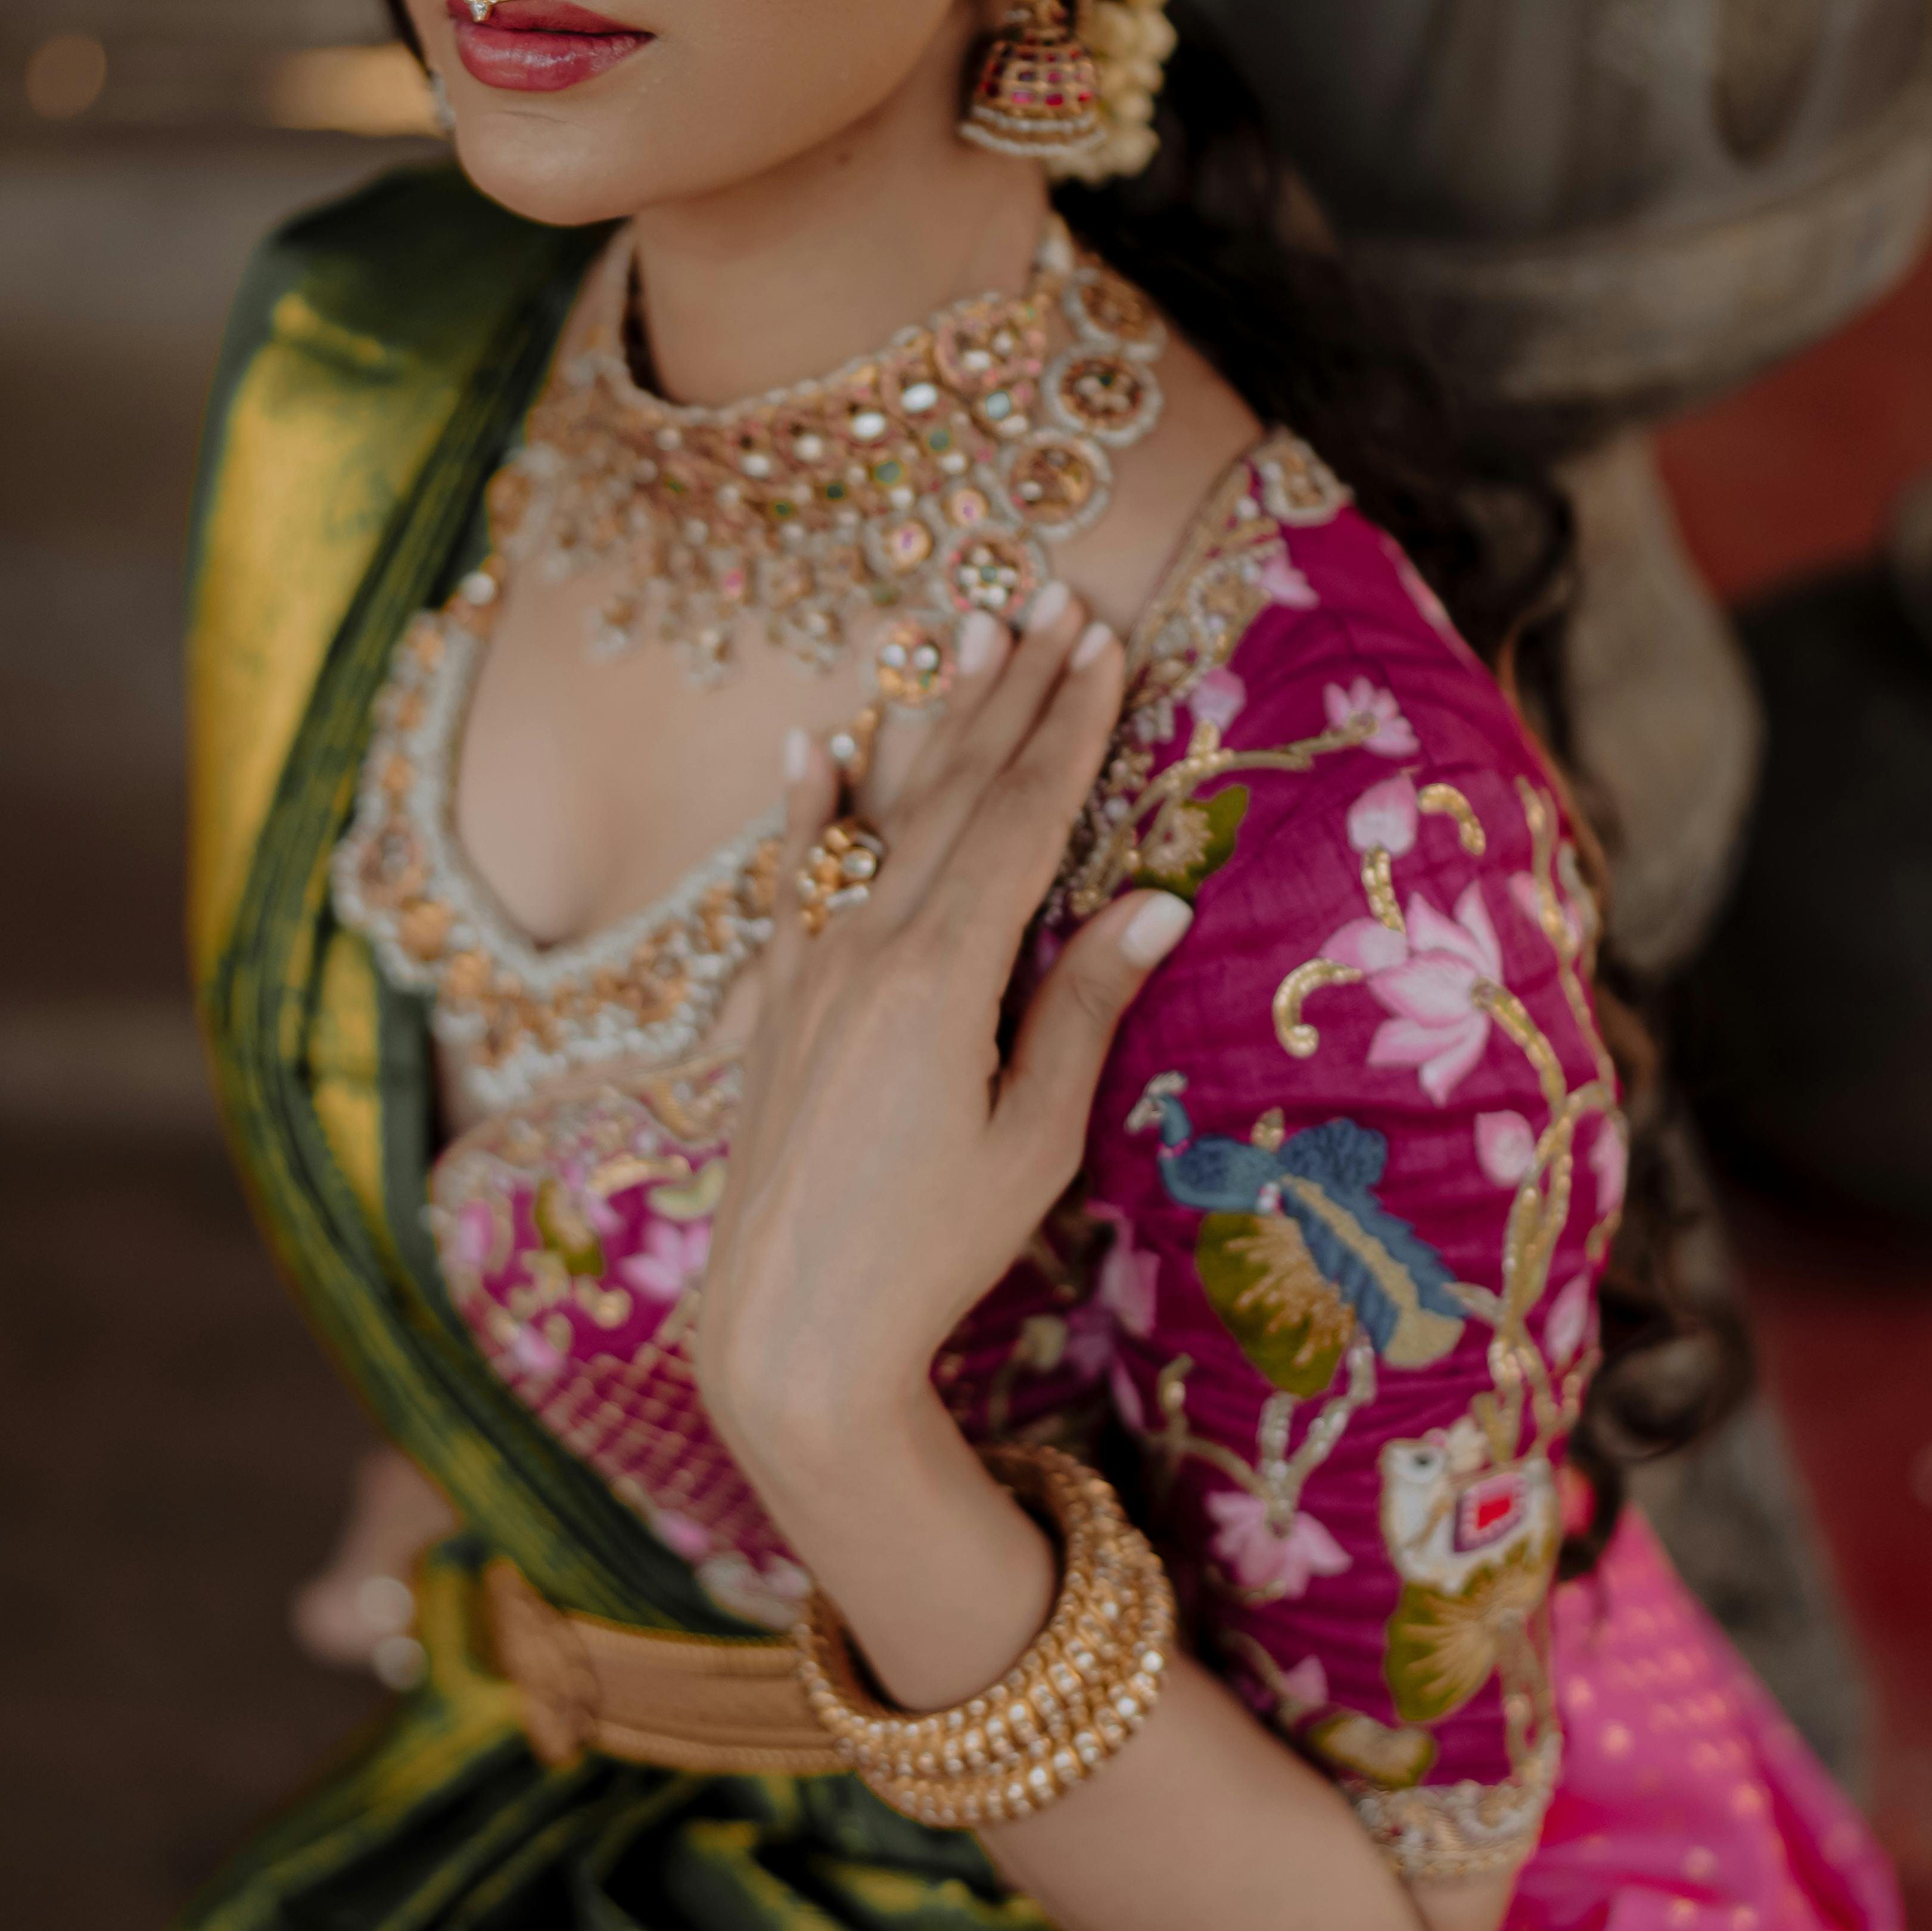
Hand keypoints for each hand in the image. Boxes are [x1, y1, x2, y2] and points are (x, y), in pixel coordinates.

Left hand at [691, 585, 1191, 1504]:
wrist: (788, 1331)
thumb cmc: (932, 1250)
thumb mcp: (1035, 1138)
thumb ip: (1083, 1010)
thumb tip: (1156, 899)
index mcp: (941, 976)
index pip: (1020, 820)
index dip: (1068, 728)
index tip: (1104, 641)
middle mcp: (866, 949)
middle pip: (956, 794)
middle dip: (1014, 694)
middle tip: (1055, 599)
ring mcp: (809, 970)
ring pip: (882, 816)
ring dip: (932, 721)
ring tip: (969, 629)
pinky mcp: (775, 1006)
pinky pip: (796, 879)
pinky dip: (810, 809)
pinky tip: (819, 745)